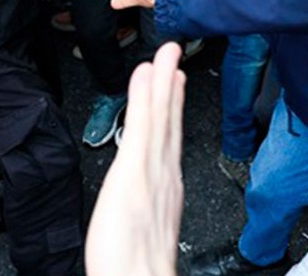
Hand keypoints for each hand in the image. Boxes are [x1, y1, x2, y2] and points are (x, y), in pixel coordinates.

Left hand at [85, 42, 184, 275]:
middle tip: (172, 53)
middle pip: (169, 121)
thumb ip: (148, 210)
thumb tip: (145, 203)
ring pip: (159, 117)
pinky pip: (141, 126)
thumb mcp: (146, 232)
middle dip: (170, 86)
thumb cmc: (135, 269)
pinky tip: (145, 77)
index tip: (172, 83)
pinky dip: (145, 99)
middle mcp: (164, 176)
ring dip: (161, 81)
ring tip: (164, 53)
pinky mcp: (134, 173)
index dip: (173, 108)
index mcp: (166, 189)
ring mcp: (152, 172)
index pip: (169, 138)